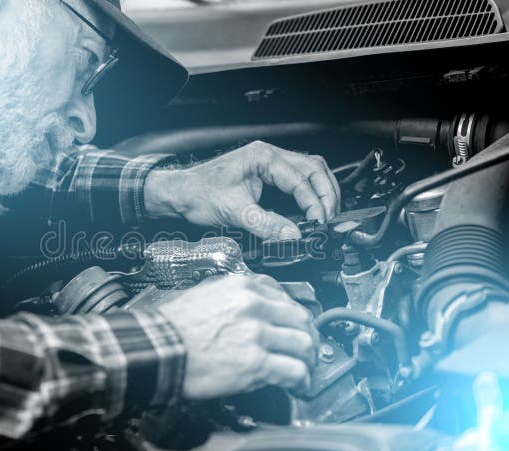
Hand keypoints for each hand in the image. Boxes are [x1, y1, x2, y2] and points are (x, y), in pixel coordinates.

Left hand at [144, 141, 339, 239]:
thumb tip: (294, 236)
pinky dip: (309, 193)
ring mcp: (268, 164)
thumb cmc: (199, 194)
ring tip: (326, 214)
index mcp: (263, 157)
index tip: (318, 223)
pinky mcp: (266, 175)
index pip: (301, 179)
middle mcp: (269, 156)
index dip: (314, 203)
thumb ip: (266, 224)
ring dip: (321, 191)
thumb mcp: (234, 212)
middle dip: (326, 193)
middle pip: (314, 168)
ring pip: (309, 171)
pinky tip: (312, 208)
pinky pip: (297, 179)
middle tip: (329, 219)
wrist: (180, 194)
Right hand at [156, 274, 318, 400]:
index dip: (295, 315)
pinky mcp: (256, 363)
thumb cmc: (172, 326)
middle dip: (308, 337)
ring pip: (303, 344)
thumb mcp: (205, 293)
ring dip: (309, 359)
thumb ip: (234, 296)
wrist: (157, 349)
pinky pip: (293, 370)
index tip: (297, 325)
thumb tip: (254, 306)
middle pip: (300, 319)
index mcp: (243, 286)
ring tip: (306, 369)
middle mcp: (254, 306)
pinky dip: (301, 379)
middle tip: (309, 349)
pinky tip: (298, 384)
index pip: (286, 296)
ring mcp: (257, 334)